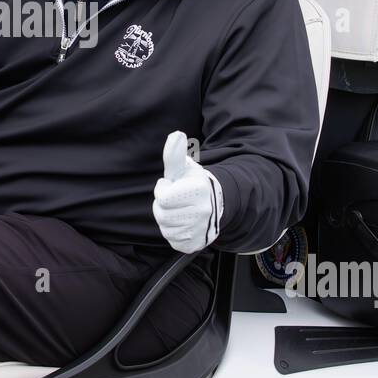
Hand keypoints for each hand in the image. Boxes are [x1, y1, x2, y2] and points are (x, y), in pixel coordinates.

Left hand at [152, 131, 222, 253]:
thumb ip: (174, 154)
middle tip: (174, 200)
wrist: (216, 204)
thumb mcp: (184, 167)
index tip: (171, 186)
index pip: (162, 197)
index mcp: (198, 190)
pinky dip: (174, 232)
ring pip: (166, 228)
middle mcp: (202, 211)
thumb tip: (175, 134)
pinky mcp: (197, 244)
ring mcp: (200, 229)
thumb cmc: (193, 184)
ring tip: (179, 210)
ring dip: (167, 219)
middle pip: (162, 214)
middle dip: (163, 206)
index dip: (162, 190)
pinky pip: (173, 240)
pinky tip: (183, 223)